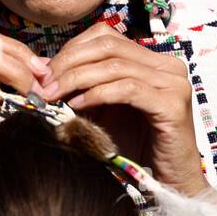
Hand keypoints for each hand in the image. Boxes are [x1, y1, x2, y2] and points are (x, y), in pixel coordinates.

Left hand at [40, 22, 208, 195]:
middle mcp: (167, 65)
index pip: (105, 37)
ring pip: (114, 66)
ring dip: (76, 79)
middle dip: (68, 63)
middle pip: (108, 46)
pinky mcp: (173, 104)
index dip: (71, 50)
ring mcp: (174, 82)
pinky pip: (127, 89)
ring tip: (53, 95)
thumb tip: (42, 69)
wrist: (167, 179)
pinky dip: (96, 94)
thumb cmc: (133, 144)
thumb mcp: (101, 108)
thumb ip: (81, 86)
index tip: (44, 73)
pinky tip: (77, 106)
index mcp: (152, 60)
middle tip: (43, 84)